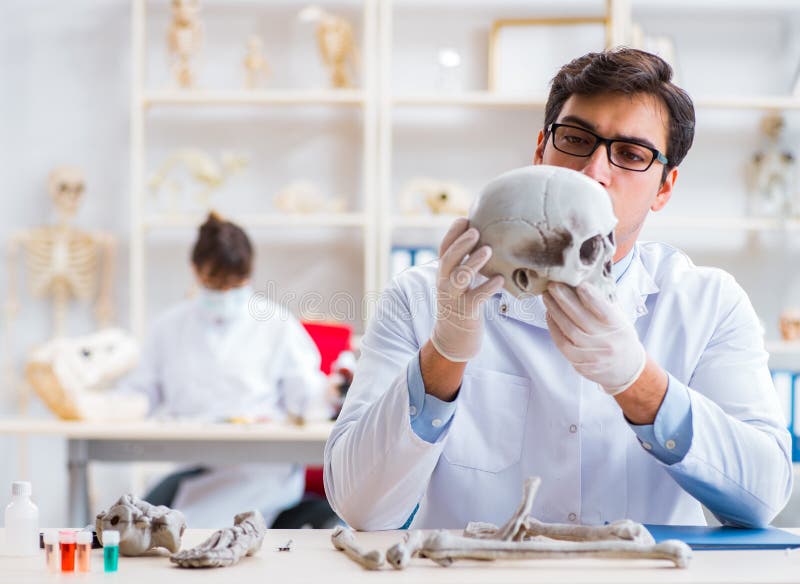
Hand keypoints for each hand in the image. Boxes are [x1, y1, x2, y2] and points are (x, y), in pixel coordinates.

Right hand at [430, 218, 503, 362]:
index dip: (452, 234)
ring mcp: (453, 299)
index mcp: (443, 274)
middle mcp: (445, 284)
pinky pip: (476, 297)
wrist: (453, 340)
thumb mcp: (459, 284)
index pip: (443, 250)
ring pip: (460, 277)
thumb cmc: (461, 306)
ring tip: (488, 250)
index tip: (464, 219)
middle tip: (476, 231)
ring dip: (474, 262)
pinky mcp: (465, 312)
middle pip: (448, 260)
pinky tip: (500, 280)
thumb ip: (467, 265)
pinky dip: (488, 287)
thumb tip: (487, 241)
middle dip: (461, 244)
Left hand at [543, 282, 645, 394]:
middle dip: (564, 300)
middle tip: (553, 285)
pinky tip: (549, 315)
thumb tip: (587, 278)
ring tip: (547, 297)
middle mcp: (607, 342)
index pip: (605, 311)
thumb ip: (606, 303)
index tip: (580, 284)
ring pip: (569, 330)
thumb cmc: (619, 336)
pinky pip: (563, 344)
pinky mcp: (582, 364)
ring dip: (555, 312)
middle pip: (581, 319)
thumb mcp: (620, 319)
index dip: (592, 298)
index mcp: (619, 328)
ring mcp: (594, 355)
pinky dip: (554, 328)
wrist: (626, 369)